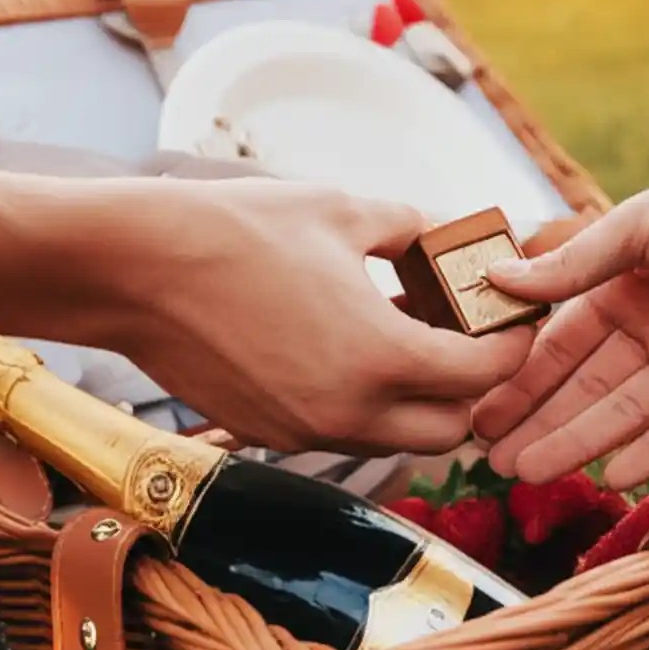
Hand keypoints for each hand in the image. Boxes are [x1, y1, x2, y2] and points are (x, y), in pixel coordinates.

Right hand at [86, 178, 532, 456]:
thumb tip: (446, 235)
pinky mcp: (270, 434)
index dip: (513, 346)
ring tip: (408, 336)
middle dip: (473, 388)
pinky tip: (350, 348)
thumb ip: (413, 229)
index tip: (514, 318)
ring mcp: (307, 432)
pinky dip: (367, 404)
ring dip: (419, 399)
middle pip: (452, 429)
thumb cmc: (236, 231)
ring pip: (398, 438)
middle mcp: (350, 413)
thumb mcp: (342, 212)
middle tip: (468, 336)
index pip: (484, 376)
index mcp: (381, 358)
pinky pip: (345, 432)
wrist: (134, 270)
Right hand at [471, 151, 648, 489]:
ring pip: (627, 412)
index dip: (521, 382)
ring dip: (581, 443)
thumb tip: (495, 278)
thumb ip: (570, 267)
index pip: (560, 347)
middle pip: (586, 389)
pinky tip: (612, 476)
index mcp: (622, 290)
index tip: (483, 415)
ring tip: (533, 474)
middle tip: (495, 463)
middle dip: (541, 425)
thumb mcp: (635, 230)